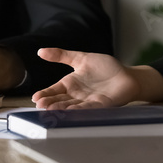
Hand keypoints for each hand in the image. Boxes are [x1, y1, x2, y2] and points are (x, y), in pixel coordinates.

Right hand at [32, 49, 162, 108]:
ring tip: (51, 110)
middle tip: (41, 106)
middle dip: (51, 103)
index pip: (54, 90)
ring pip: (72, 106)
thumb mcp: (81, 58)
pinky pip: (89, 108)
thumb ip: (62, 55)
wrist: (126, 75)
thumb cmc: (105, 67)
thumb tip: (40, 51)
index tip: (36, 98)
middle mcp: (77, 95)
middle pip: (61, 100)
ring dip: (62, 109)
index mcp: (71, 84)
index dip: (45, 94)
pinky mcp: (101, 105)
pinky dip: (80, 110)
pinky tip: (71, 112)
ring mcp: (88, 101)